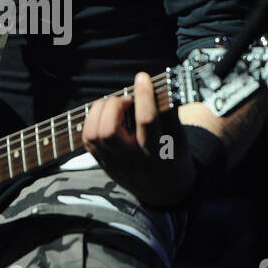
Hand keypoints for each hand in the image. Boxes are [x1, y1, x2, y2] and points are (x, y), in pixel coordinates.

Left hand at [82, 71, 195, 207]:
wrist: (164, 191)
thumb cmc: (174, 157)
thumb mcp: (180, 138)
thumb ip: (169, 113)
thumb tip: (159, 85)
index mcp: (157, 154)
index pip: (146, 122)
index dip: (144, 95)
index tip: (143, 77)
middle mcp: (132, 160)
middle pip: (109, 131)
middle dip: (115, 105)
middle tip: (127, 100)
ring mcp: (114, 163)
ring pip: (94, 135)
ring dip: (100, 111)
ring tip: (115, 105)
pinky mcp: (102, 163)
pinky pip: (87, 139)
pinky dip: (92, 120)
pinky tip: (106, 115)